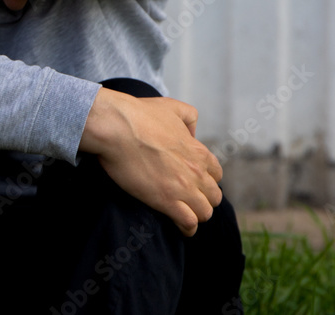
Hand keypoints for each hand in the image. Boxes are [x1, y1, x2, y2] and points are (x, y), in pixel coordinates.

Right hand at [80, 86, 222, 236]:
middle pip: (214, 196)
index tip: (192, 182)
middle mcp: (196, 171)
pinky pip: (189, 223)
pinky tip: (179, 226)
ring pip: (205, 212)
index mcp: (198, 151)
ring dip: (196, 214)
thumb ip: (189, 117)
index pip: (216, 174)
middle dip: (203, 199)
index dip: (205, 180)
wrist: (118, 127)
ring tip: (183, 214)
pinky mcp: (167, 201)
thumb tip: (192, 132)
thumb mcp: (171, 106)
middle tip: (187, 200)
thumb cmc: (139, 115)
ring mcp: (184, 188)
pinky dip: (187, 227)